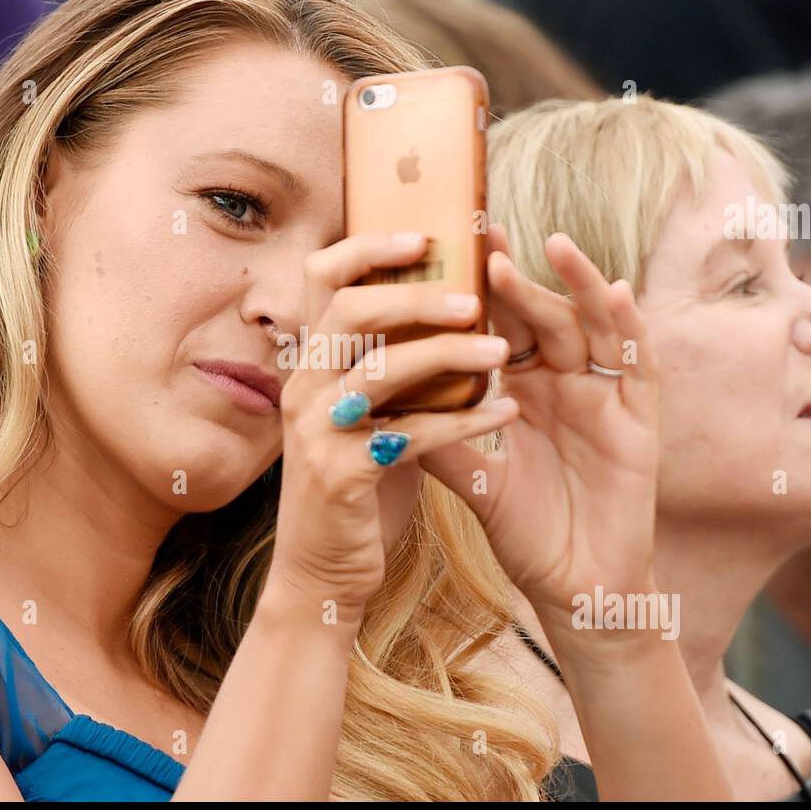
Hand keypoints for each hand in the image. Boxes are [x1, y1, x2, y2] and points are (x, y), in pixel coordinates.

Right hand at [267, 231, 520, 622]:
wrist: (321, 573)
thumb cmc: (355, 486)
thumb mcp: (362, 415)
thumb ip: (389, 365)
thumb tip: (449, 305)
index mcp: (310, 363)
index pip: (321, 278)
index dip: (368, 246)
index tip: (424, 236)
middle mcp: (304, 388)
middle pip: (353, 311)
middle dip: (420, 296)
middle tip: (476, 298)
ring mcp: (316, 433)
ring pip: (382, 369)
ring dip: (450, 354)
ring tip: (502, 352)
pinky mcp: (342, 477)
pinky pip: (412, 436)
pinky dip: (465, 422)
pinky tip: (506, 412)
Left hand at [421, 230, 659, 636]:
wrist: (575, 590)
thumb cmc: (528, 533)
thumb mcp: (475, 479)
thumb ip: (440, 437)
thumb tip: (378, 401)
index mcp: (526, 393)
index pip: (504, 329)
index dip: (482, 292)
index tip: (450, 251)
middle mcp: (567, 388)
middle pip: (546, 317)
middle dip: (520, 277)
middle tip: (489, 235)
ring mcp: (606, 402)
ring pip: (593, 329)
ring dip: (576, 286)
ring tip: (552, 244)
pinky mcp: (640, 424)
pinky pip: (639, 368)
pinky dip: (630, 330)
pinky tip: (616, 293)